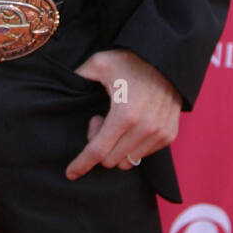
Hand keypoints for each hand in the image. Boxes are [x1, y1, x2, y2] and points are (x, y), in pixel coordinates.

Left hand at [64, 47, 180, 179]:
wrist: (166, 59)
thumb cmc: (130, 61)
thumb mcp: (99, 63)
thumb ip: (79, 76)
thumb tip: (63, 85)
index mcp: (125, 115)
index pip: (98, 151)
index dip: (81, 164)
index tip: (71, 173)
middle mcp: (145, 128)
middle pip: (110, 160)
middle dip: (99, 145)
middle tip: (100, 121)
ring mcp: (159, 134)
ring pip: (127, 161)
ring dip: (117, 147)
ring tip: (117, 121)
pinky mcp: (168, 135)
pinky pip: (143, 155)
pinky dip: (132, 146)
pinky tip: (131, 124)